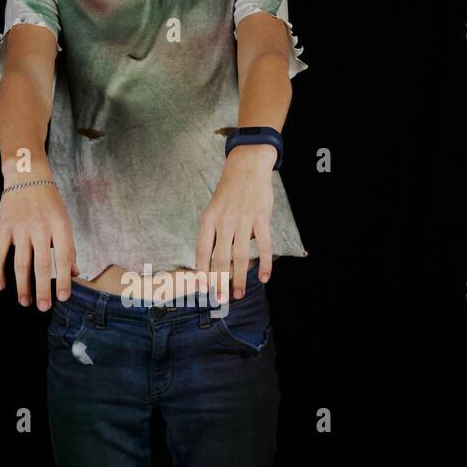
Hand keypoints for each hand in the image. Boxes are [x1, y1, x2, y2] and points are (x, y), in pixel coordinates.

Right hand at [0, 182, 79, 307]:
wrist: (28, 176)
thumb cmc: (50, 202)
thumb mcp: (64, 221)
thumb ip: (69, 247)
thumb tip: (76, 273)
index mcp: (60, 226)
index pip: (63, 257)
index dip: (64, 279)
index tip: (63, 298)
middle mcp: (41, 228)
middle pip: (42, 264)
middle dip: (43, 288)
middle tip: (43, 307)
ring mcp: (21, 227)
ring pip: (20, 262)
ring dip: (22, 285)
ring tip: (25, 302)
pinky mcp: (5, 227)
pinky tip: (1, 286)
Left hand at [194, 144, 275, 298]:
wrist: (247, 167)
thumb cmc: (228, 191)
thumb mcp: (213, 209)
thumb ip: (212, 232)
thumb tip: (210, 259)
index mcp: (209, 220)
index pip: (203, 251)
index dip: (202, 272)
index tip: (202, 289)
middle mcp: (224, 222)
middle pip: (221, 259)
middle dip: (220, 282)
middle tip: (222, 299)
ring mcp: (243, 220)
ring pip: (241, 257)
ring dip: (240, 278)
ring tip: (239, 294)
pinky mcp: (261, 218)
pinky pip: (263, 246)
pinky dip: (265, 264)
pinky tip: (265, 278)